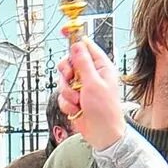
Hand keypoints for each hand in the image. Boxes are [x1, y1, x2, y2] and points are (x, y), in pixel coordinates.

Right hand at [58, 34, 129, 149]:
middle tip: (70, 79)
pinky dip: (67, 103)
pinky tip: (77, 110)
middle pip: (70, 63)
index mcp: (101, 67)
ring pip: (63, 81)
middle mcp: (91, 75)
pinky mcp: (75, 99)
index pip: (86, 47)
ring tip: (78, 102)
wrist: (102, 135)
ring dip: (67, 93)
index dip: (75, 40)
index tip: (65, 32)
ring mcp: (82, 87)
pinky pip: (62, 95)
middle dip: (66, 74)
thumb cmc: (105, 111)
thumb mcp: (93, 83)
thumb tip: (77, 45)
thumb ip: (83, 63)